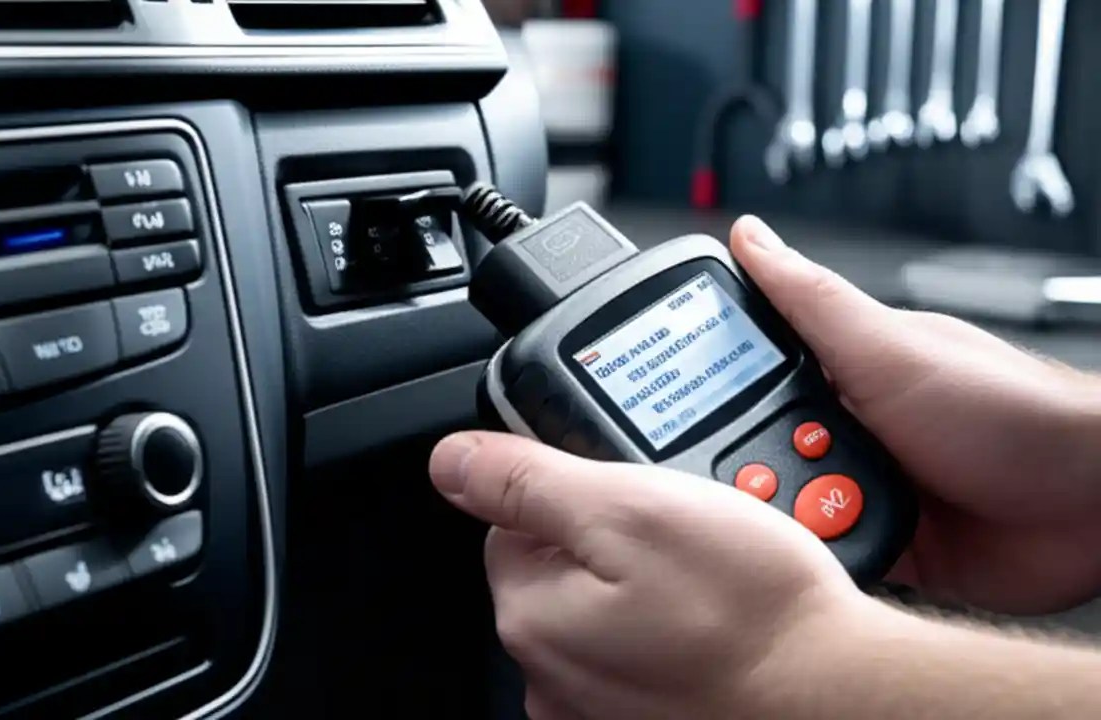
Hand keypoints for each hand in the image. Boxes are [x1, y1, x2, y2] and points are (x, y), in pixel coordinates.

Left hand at [429, 431, 875, 719]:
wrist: (836, 696)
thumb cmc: (747, 611)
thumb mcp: (628, 507)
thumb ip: (527, 482)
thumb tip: (453, 461)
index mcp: (530, 615)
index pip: (514, 521)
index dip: (578, 492)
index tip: (635, 493)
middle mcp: (551, 674)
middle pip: (560, 567)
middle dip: (615, 539)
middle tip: (687, 535)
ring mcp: (599, 707)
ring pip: (608, 607)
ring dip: (650, 584)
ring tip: (711, 580)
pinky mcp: (648, 716)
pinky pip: (645, 648)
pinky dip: (675, 629)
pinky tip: (718, 621)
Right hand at [730, 216, 1100, 612]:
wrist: (1094, 502)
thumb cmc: (1010, 409)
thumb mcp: (888, 348)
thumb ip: (809, 300)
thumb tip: (750, 237)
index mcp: (845, 369)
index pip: (753, 372)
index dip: (715, 390)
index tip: (687, 406)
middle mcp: (854, 423)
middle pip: (762, 446)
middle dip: (763, 464)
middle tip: (789, 465)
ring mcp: (870, 481)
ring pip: (789, 504)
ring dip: (798, 513)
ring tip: (826, 509)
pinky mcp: (890, 537)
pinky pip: (830, 551)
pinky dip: (827, 554)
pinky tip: (836, 547)